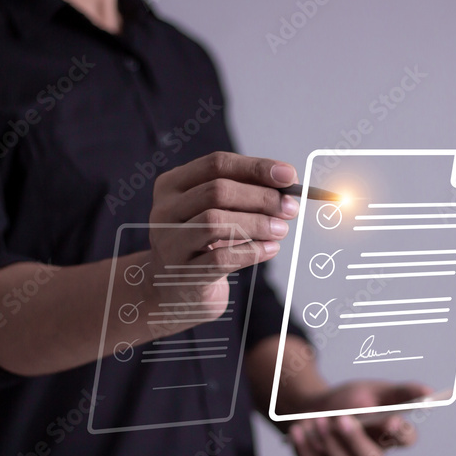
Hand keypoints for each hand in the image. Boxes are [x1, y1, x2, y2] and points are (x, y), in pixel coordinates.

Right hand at [145, 152, 298, 318]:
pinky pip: (221, 259)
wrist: (175, 291)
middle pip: (218, 191)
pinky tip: (271, 249)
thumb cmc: (203, 246)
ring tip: (281, 230)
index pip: (216, 164)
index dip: (256, 168)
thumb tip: (286, 182)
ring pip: (215, 222)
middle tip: (290, 208)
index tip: (289, 176)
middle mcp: (165, 210)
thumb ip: (245, 195)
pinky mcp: (182, 275)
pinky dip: (252, 251)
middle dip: (261, 197)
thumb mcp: (218, 213)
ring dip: (258, 223)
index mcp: (172, 185)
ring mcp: (170, 243)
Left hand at [286, 381, 431, 455]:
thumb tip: (429, 392)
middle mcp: (373, 453)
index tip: (392, 419)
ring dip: (328, 439)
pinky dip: (306, 446)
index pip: (406, 439)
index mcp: (390, 432)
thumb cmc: (351, 400)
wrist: (316, 407)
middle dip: (355, 439)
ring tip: (317, 418)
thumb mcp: (375, 390)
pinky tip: (300, 428)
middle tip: (341, 418)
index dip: (401, 433)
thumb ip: (400, 392)